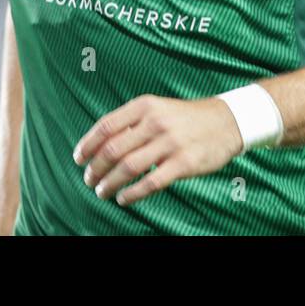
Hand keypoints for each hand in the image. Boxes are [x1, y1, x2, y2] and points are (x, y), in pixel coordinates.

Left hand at [73, 94, 244, 206]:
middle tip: (89, 179)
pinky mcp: (183, 163)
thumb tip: (101, 144)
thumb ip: (132, 123)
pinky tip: (123, 199)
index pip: (106, 126)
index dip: (88, 144)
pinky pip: (150, 183)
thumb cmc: (185, 117)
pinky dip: (132, 194)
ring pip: (128, 167)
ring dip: (110, 183)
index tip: (78, 158)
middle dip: (96, 168)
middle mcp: (155, 122)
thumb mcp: (158, 108)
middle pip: (113, 149)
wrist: (226, 121)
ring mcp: (170, 143)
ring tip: (101, 192)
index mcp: (145, 106)